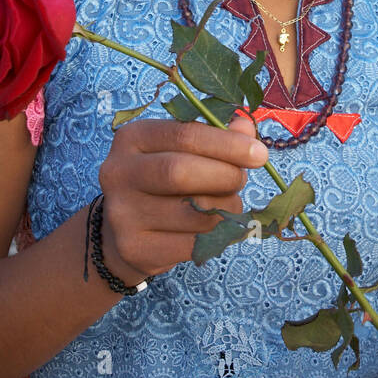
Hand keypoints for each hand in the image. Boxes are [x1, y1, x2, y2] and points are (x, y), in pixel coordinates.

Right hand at [98, 109, 267, 283]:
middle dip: (225, 176)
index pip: (184, 135)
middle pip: (181, 172)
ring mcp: (122, 213)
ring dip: (226, 209)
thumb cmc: (163, 182)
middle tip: (242, 180)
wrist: (122, 232)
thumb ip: (215, 135)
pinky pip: (193, 244)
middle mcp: (118, 172)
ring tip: (226, 205)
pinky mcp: (134, 248)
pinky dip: (217, 236)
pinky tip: (216, 228)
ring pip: (194, 212)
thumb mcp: (182, 150)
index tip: (259, 154)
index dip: (227, 144)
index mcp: (132, 138)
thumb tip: (247, 129)